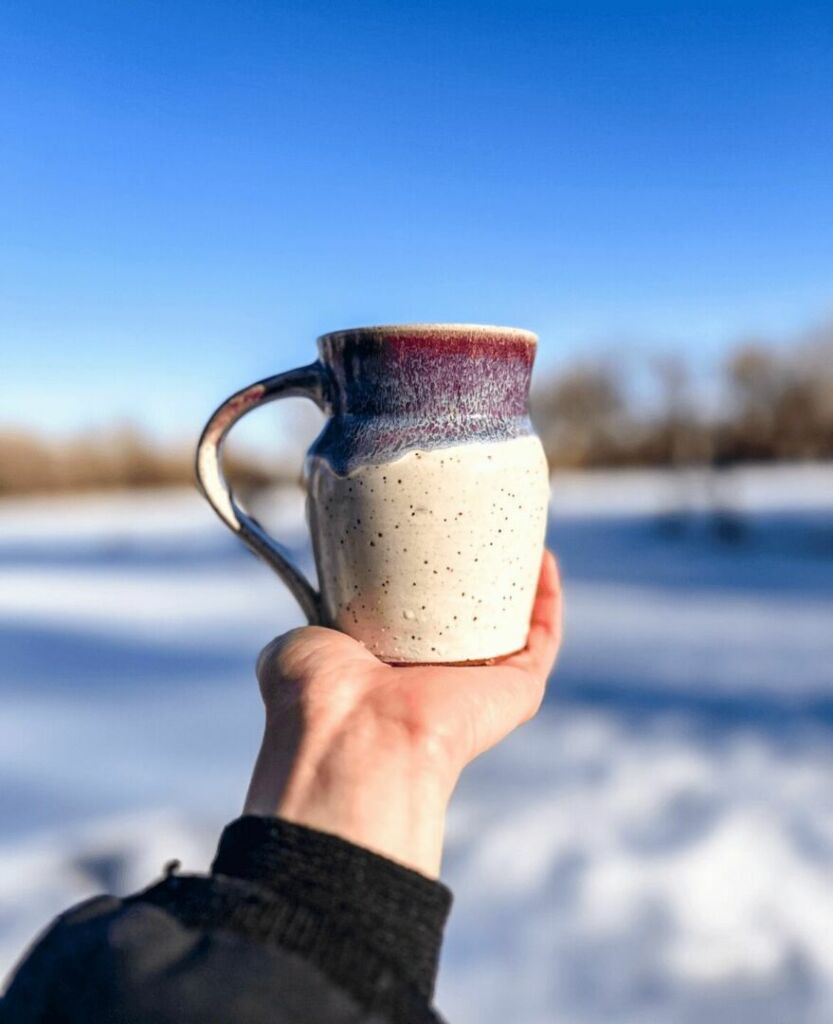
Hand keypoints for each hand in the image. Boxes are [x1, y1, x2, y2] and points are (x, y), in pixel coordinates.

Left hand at [244, 550, 561, 877]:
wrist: (355, 733)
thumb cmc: (314, 693)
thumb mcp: (300, 645)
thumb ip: (309, 625)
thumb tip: (310, 613)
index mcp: (386, 675)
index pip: (415, 625)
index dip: (425, 583)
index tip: (430, 539)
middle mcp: (435, 684)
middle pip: (469, 625)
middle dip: (479, 580)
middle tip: (480, 530)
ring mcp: (479, 689)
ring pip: (513, 630)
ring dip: (520, 585)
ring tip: (518, 537)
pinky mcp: (517, 691)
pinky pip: (542, 639)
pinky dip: (547, 600)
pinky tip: (543, 558)